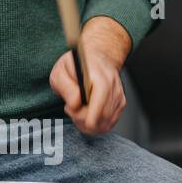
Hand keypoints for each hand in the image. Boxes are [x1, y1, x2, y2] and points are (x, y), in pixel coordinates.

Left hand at [49, 17, 131, 135]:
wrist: (96, 57)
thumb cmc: (78, 65)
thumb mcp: (60, 71)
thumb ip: (65, 87)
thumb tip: (75, 104)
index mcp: (98, 74)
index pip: (101, 96)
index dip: (92, 113)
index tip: (83, 120)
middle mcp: (112, 84)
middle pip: (103, 114)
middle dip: (84, 119)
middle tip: (71, 109)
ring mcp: (118, 94)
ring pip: (107, 121)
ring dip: (89, 124)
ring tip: (78, 110)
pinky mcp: (120, 103)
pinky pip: (110, 123)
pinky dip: (97, 125)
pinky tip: (88, 115)